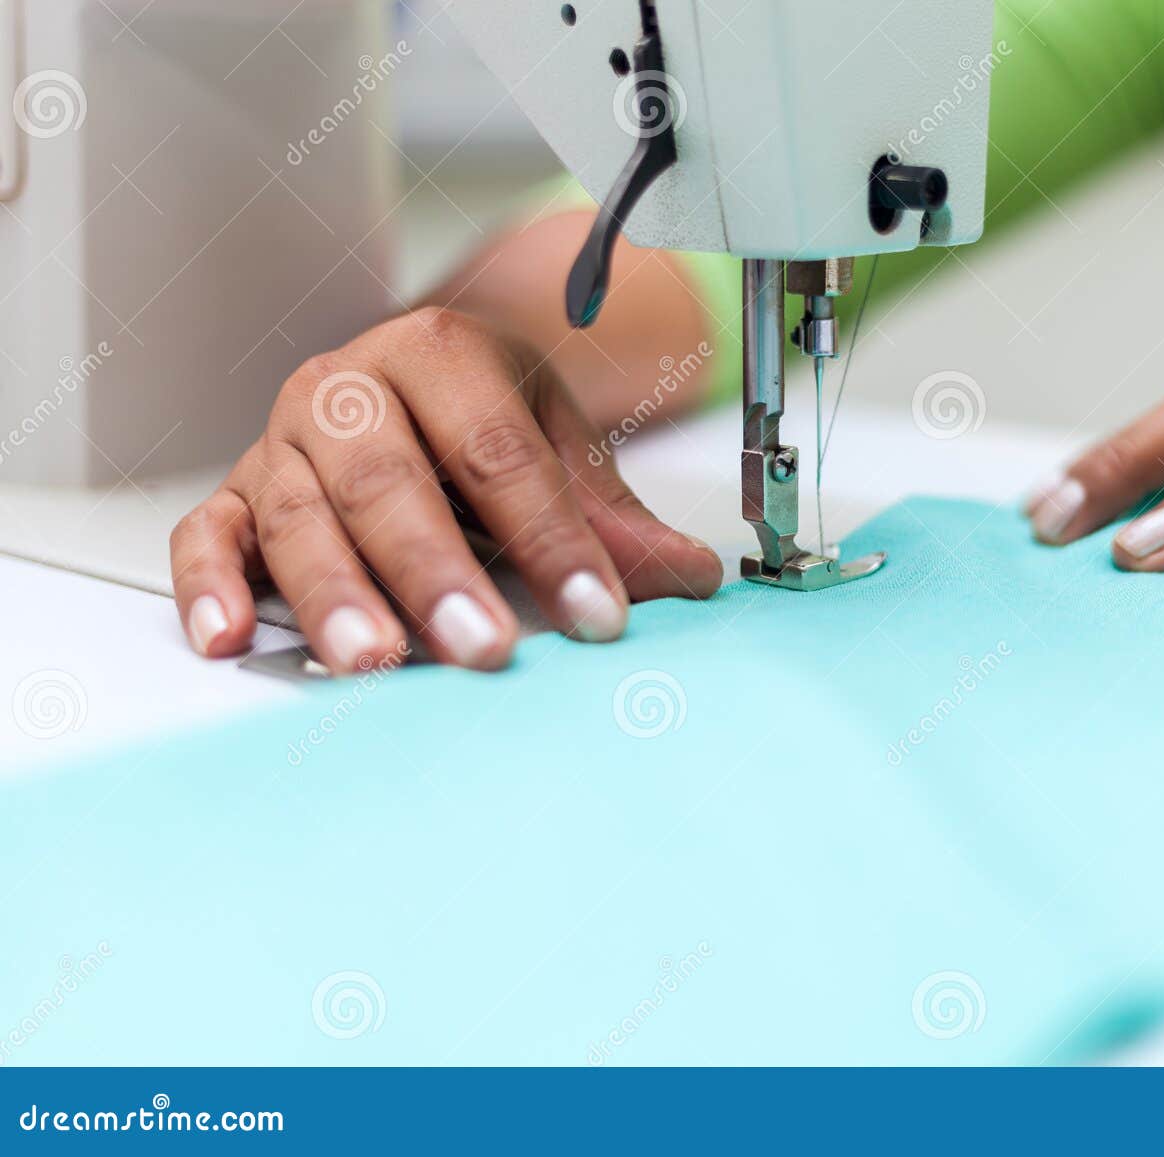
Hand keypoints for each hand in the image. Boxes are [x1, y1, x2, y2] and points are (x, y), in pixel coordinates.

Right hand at [171, 307, 722, 673]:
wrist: (420, 370)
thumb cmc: (487, 412)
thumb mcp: (560, 442)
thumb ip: (611, 516)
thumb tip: (688, 577)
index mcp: (440, 353)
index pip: (498, 452)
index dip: (552, 538)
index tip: (598, 613)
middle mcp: (350, 387)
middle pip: (388, 481)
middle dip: (436, 571)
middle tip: (480, 647)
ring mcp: (286, 441)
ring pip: (300, 516)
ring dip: (336, 593)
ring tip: (374, 660)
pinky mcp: (239, 492)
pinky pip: (210, 535)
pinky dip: (211, 585)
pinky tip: (234, 638)